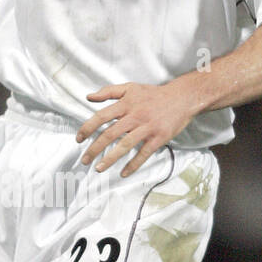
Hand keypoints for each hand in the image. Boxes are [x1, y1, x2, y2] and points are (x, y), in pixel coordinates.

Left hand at [75, 79, 195, 176]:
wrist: (182, 98)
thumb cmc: (154, 94)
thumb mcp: (130, 87)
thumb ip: (109, 91)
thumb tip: (89, 97)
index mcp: (126, 104)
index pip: (101, 117)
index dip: (88, 128)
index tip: (79, 139)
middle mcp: (134, 116)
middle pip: (110, 134)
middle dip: (94, 149)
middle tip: (85, 160)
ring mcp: (147, 128)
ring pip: (124, 145)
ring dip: (110, 159)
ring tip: (99, 168)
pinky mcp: (158, 138)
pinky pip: (143, 154)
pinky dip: (133, 165)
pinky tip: (123, 173)